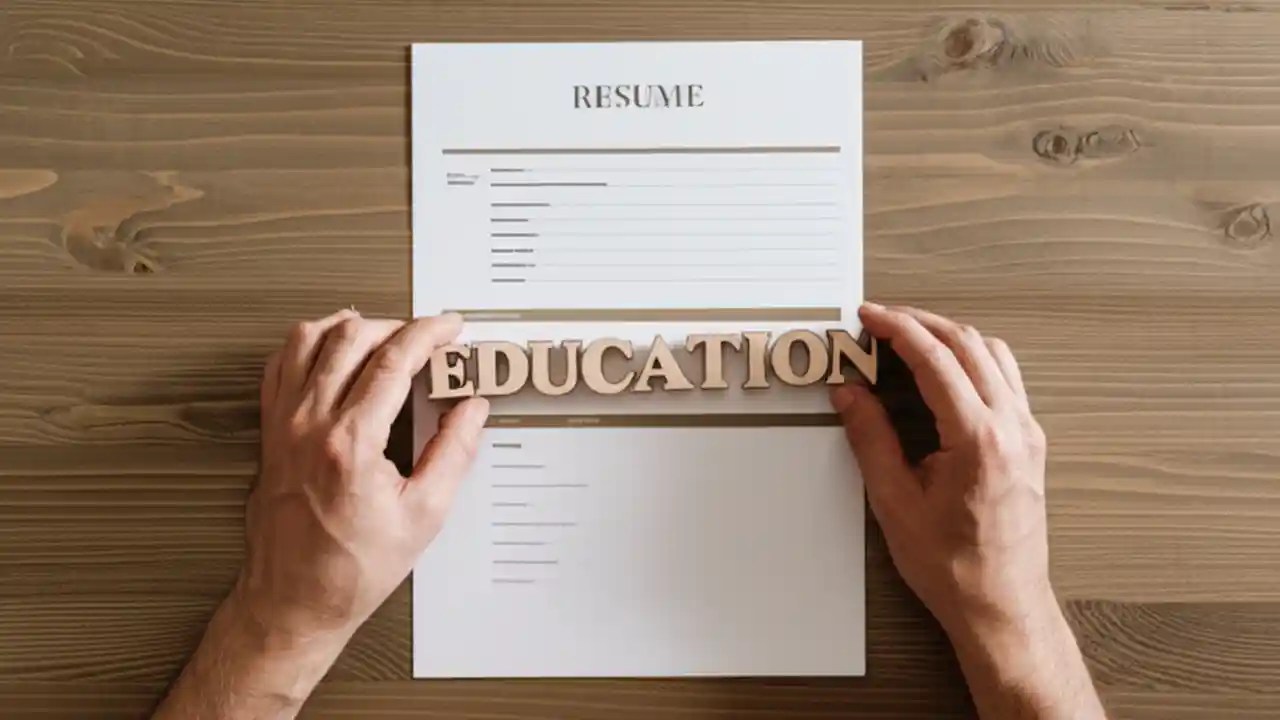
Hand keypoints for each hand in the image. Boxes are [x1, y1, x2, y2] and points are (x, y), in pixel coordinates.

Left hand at [154, 310, 488, 719]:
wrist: (294, 599)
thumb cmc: (352, 568)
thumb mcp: (424, 515)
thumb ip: (454, 453)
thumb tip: (472, 410)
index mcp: (352, 443)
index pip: (393, 359)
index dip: (428, 333)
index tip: (449, 327)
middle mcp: (310, 424)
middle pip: (352, 338)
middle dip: (397, 326)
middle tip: (426, 337)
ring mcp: (283, 424)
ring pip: (310, 339)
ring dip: (352, 326)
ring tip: (382, 335)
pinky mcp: (269, 431)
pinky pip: (280, 364)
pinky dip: (308, 343)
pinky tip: (331, 350)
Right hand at [832, 303, 1104, 718]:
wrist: (1001, 604)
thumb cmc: (954, 566)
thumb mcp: (895, 502)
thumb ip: (871, 438)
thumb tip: (850, 395)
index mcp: (977, 439)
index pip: (935, 358)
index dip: (897, 328)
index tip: (870, 316)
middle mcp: (1011, 428)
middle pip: (968, 344)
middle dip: (921, 323)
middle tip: (882, 320)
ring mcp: (1026, 434)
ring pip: (993, 354)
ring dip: (950, 336)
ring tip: (910, 338)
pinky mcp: (1029, 444)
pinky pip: (1006, 379)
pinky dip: (973, 359)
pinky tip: (946, 370)